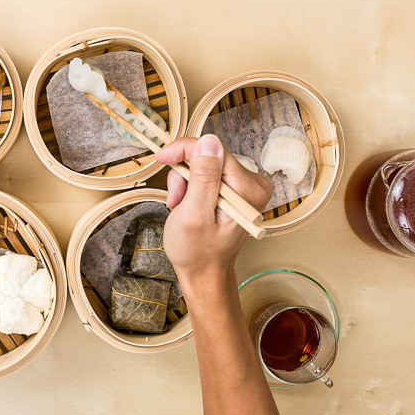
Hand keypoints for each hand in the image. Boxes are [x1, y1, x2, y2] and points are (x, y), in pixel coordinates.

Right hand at [155, 135, 271, 285]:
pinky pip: (207, 173)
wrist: (203, 272)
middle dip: (185, 174)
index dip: (184, 150)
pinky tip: (187, 204)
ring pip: (205, 163)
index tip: (162, 158)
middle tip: (176, 198)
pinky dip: (191, 186)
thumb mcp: (194, 214)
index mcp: (249, 190)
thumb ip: (203, 177)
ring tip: (180, 205)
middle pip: (209, 156)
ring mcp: (244, 187)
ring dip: (186, 181)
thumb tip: (209, 141)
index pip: (214, 150)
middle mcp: (253, 184)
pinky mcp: (234, 189)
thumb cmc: (197, 252)